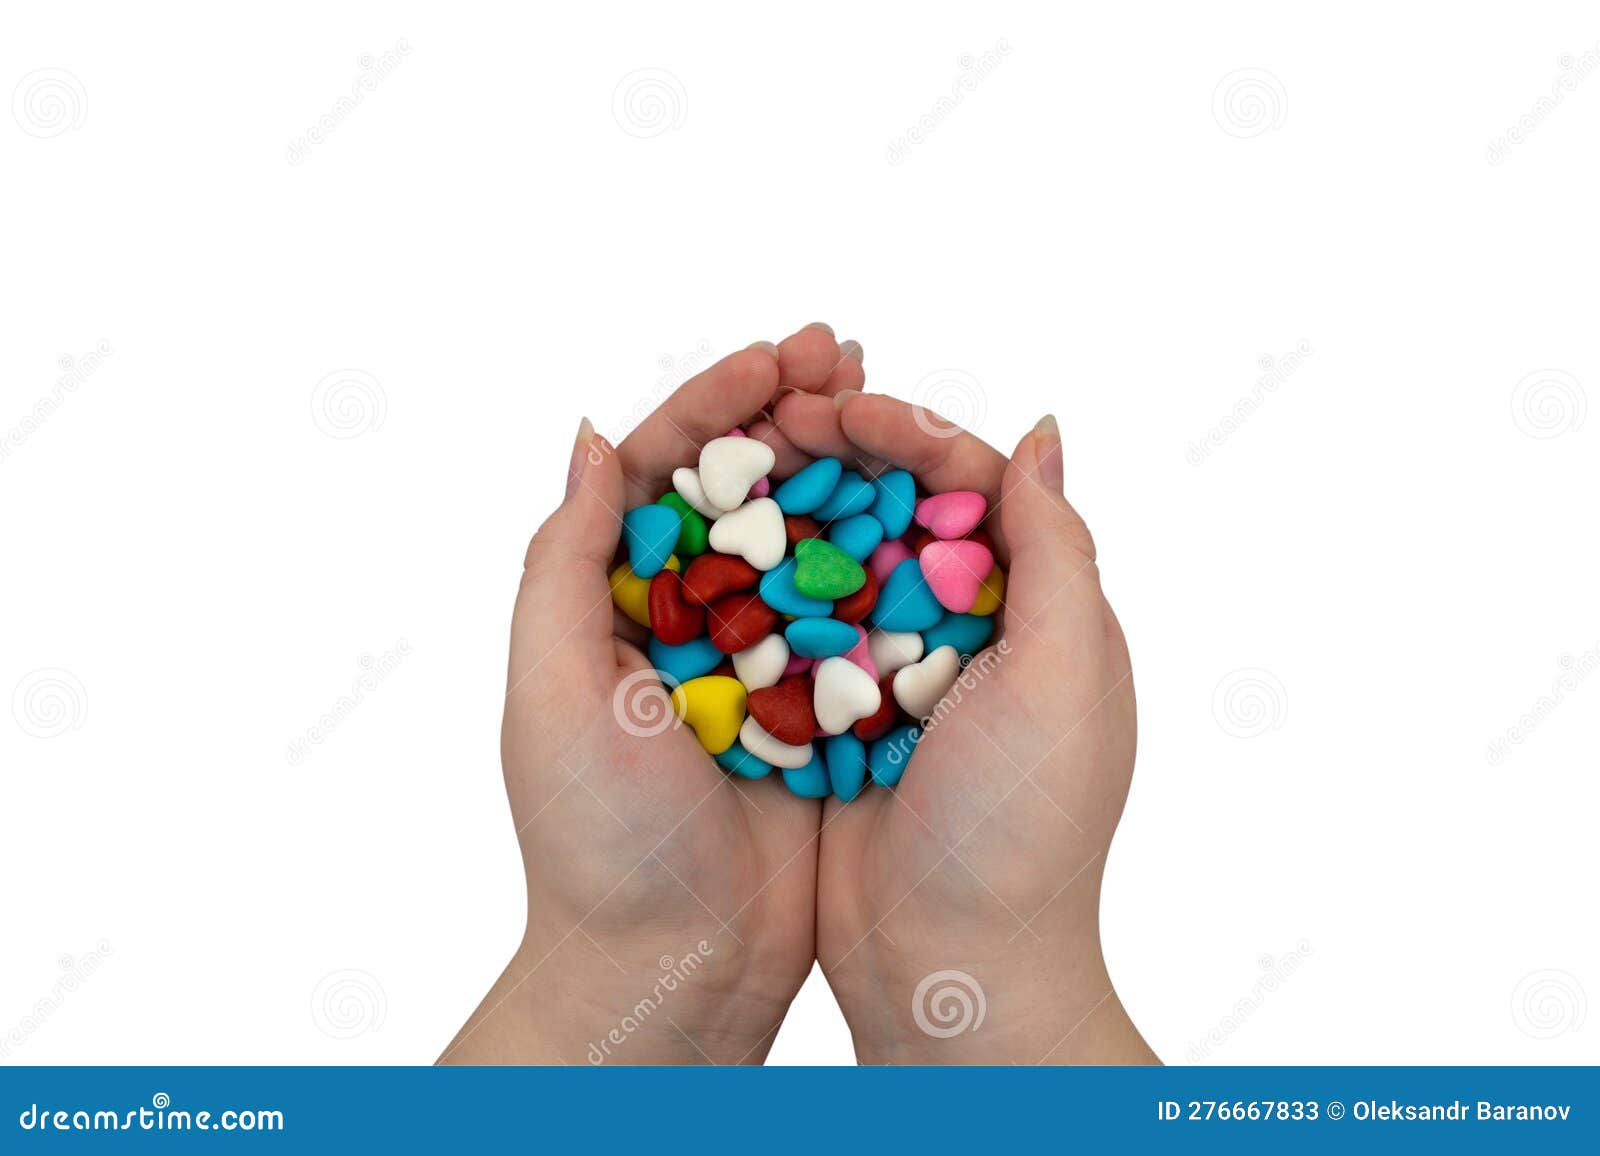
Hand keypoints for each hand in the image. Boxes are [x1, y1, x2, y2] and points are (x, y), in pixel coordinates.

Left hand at [442, 324, 864, 1064]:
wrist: (673, 966)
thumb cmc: (595, 838)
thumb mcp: (551, 691)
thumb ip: (564, 561)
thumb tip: (594, 435)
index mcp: (612, 600)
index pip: (664, 471)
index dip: (716, 402)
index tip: (777, 355)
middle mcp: (687, 616)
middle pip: (746, 487)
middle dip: (793, 412)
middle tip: (849, 349)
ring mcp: (759, 657)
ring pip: (810, 536)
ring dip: (848, 466)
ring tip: (892, 403)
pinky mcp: (819, 704)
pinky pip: (858, 612)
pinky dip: (890, 556)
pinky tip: (931, 506)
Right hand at [774, 390, 1155, 1063]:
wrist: (947, 966)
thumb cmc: (1021, 828)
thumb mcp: (1062, 680)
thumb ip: (1056, 553)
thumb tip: (1041, 430)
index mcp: (1035, 615)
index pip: (976, 487)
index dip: (914, 431)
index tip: (847, 403)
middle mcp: (968, 635)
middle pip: (898, 510)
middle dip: (841, 451)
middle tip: (775, 411)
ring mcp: (896, 676)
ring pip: (840, 558)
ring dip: (795, 504)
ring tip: (737, 457)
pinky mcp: (834, 717)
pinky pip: (796, 629)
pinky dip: (762, 582)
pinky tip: (714, 541)